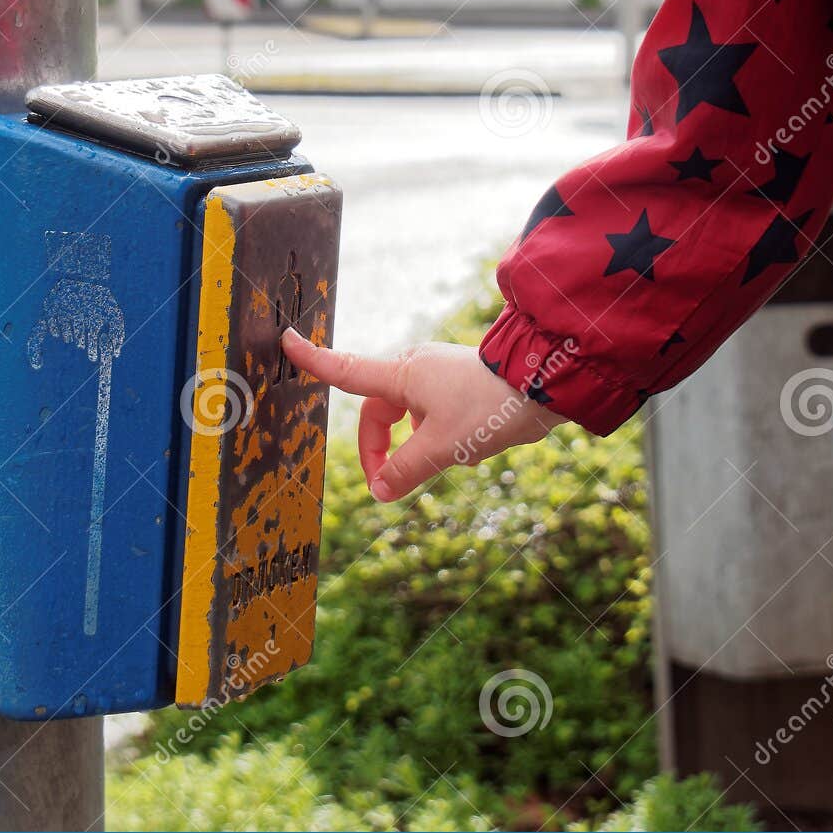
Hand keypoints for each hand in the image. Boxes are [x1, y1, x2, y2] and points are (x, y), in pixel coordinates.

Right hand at [281, 329, 564, 500]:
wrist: (546, 385)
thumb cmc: (491, 408)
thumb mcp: (443, 447)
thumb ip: (406, 471)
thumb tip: (381, 491)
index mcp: (403, 375)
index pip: (347, 370)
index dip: (314, 361)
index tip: (287, 341)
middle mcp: (416, 369)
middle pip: (378, 413)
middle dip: (379, 450)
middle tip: (390, 486)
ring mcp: (439, 375)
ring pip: (408, 418)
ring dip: (413, 446)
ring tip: (443, 464)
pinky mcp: (460, 385)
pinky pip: (432, 415)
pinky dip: (436, 438)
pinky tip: (465, 450)